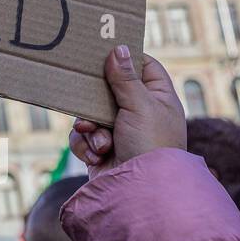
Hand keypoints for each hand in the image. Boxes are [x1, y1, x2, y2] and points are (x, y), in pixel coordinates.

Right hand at [70, 46, 186, 178]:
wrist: (140, 192)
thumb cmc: (151, 146)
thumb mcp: (140, 106)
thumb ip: (125, 78)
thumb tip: (119, 48)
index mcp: (157, 98)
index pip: (143, 66)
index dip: (126, 58)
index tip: (104, 49)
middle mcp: (139, 113)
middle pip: (108, 89)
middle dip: (95, 100)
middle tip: (88, 96)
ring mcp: (119, 132)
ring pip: (90, 113)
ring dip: (90, 127)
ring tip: (100, 140)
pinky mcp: (101, 149)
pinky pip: (82, 137)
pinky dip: (86, 145)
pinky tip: (97, 155)